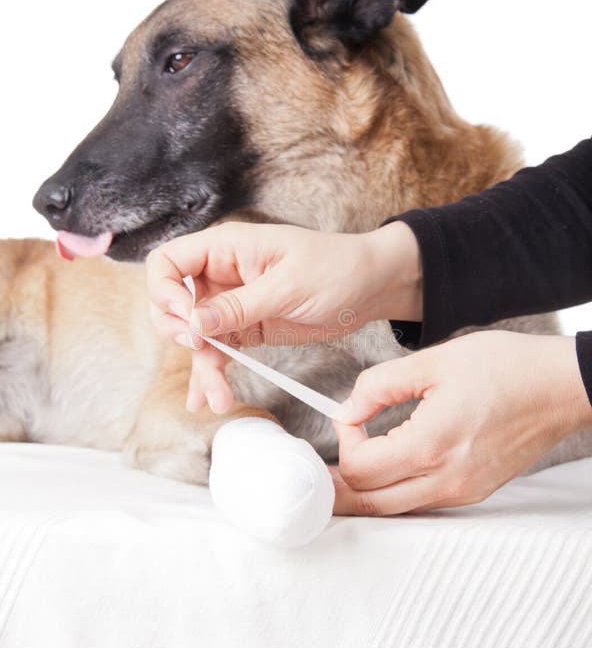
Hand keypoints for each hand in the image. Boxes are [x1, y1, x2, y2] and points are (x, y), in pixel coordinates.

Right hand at [146, 220, 421, 412]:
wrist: (371, 287)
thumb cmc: (336, 268)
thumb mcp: (288, 286)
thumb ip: (239, 305)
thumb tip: (194, 323)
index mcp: (226, 248)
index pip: (167, 262)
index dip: (164, 292)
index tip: (188, 321)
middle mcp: (221, 274)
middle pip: (170, 303)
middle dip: (177, 333)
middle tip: (201, 351)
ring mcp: (231, 304)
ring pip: (194, 337)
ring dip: (200, 368)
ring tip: (216, 398)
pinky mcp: (245, 329)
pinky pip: (217, 353)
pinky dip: (212, 375)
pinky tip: (209, 399)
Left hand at [331, 331, 591, 514]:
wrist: (559, 387)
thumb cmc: (506, 368)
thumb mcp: (433, 361)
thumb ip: (380, 384)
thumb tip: (348, 407)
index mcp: (431, 444)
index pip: (360, 469)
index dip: (344, 443)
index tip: (351, 416)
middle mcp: (446, 479)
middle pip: (370, 504)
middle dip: (341, 483)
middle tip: (326, 464)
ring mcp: (462, 491)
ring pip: (394, 511)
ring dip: (367, 492)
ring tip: (350, 467)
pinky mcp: (473, 492)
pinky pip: (420, 504)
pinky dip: (396, 492)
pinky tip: (390, 468)